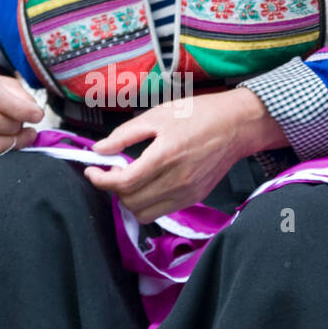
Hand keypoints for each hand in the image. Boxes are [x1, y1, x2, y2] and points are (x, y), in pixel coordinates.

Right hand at [0, 70, 42, 167]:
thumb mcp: (4, 85)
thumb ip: (21, 96)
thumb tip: (34, 112)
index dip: (20, 109)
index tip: (37, 115)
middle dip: (15, 127)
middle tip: (22, 126)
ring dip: (12, 142)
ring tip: (17, 135)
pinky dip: (1, 153)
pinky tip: (2, 143)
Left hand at [82, 88, 287, 222]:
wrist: (236, 125)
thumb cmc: (197, 114)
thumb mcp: (157, 115)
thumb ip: (124, 134)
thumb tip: (98, 150)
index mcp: (164, 156)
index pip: (123, 183)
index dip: (100, 179)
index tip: (92, 170)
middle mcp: (176, 181)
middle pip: (130, 202)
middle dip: (113, 188)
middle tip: (113, 170)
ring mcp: (187, 193)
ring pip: (144, 214)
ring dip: (129, 199)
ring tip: (130, 178)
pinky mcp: (194, 198)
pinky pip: (161, 212)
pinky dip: (147, 203)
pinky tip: (148, 183)